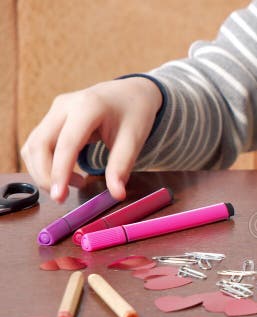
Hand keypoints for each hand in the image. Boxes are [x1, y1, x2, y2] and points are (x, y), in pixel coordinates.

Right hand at [21, 77, 161, 202]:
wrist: (130, 93)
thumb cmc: (134, 113)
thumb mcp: (135, 139)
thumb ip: (122, 166)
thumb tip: (117, 194)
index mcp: (88, 106)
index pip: (66, 143)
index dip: (60, 171)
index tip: (60, 195)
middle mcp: (64, 105)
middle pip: (40, 144)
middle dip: (45, 175)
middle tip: (63, 197)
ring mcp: (55, 110)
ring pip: (33, 146)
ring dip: (43, 171)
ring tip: (73, 184)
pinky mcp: (51, 118)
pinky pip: (37, 144)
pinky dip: (45, 163)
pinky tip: (68, 174)